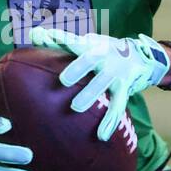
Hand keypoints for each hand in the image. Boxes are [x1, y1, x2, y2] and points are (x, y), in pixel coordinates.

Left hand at [29, 27, 169, 141]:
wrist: (137, 55)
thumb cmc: (100, 50)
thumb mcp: (84, 43)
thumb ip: (59, 41)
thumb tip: (33, 34)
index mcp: (89, 44)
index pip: (72, 41)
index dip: (59, 39)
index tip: (44, 38)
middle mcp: (103, 56)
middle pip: (90, 59)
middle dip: (78, 68)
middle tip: (63, 80)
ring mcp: (114, 72)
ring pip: (103, 83)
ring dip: (90, 95)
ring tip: (75, 108)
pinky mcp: (123, 88)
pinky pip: (117, 105)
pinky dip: (110, 121)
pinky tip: (101, 136)